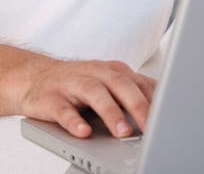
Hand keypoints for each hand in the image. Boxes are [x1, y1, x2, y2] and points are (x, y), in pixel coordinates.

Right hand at [15, 57, 156, 138]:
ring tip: (122, 132)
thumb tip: (164, 111)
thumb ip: (133, 94)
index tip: (169, 116)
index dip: (155, 100)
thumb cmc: (79, 84)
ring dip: (110, 112)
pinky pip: (63, 110)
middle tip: (151, 126)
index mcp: (112, 71)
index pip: (138, 83)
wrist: (34, 78)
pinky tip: (84, 132)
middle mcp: (94, 73)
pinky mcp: (50, 98)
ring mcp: (72, 83)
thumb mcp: (109, 85)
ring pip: (94, 93)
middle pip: (120, 84)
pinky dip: (74, 120)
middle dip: (137, 105)